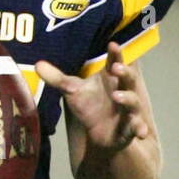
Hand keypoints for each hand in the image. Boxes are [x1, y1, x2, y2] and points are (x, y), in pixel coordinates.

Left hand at [35, 41, 149, 151]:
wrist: (100, 134)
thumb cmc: (90, 106)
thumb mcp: (72, 91)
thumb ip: (57, 78)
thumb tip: (37, 64)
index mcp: (111, 78)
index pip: (115, 61)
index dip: (115, 53)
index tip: (112, 44)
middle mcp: (124, 90)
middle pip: (129, 78)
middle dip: (125, 72)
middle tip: (115, 67)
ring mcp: (128, 109)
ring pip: (133, 101)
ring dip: (128, 98)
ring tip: (117, 96)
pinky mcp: (130, 127)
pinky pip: (138, 127)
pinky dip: (139, 129)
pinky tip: (140, 132)